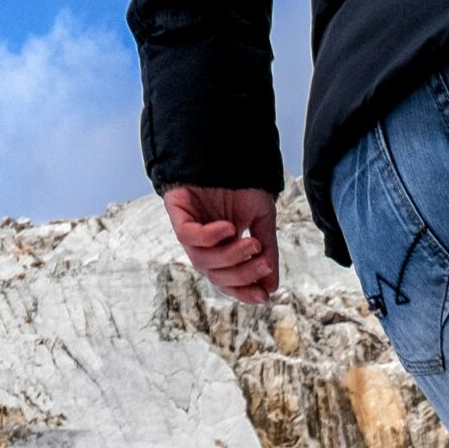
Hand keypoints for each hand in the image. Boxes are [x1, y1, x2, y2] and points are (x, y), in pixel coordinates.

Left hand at [165, 185, 280, 304]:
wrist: (229, 152)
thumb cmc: (243, 184)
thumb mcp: (262, 221)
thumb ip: (266, 252)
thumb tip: (271, 287)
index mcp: (220, 248)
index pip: (228, 280)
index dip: (243, 291)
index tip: (264, 296)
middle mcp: (202, 244)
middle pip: (216, 274)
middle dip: (241, 274)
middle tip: (263, 263)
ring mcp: (189, 229)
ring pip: (202, 261)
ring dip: (229, 257)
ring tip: (251, 243)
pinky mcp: (178, 213)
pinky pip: (189, 236)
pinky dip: (209, 237)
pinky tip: (228, 228)